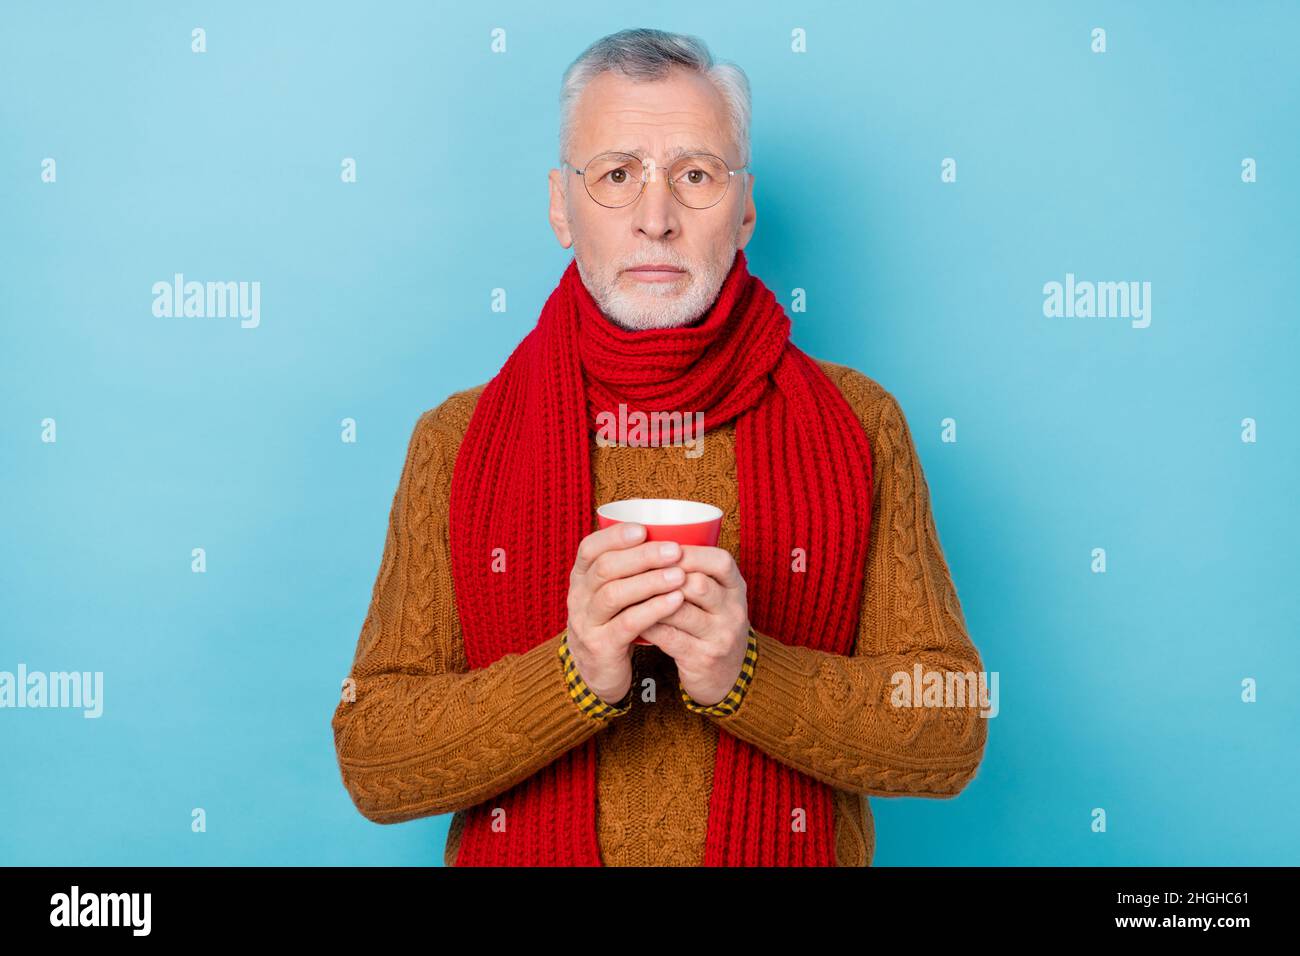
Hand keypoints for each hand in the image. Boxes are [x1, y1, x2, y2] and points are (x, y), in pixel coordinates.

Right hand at [566, 522, 685, 704]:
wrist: (598, 670)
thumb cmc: (614, 620)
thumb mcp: (613, 591)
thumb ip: (628, 568)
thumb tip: (670, 533)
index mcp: (581, 578)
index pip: (589, 548)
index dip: (615, 536)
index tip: (643, 529)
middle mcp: (578, 597)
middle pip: (605, 568)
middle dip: (642, 557)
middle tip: (675, 550)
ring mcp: (586, 623)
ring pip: (614, 595)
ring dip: (650, 582)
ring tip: (680, 575)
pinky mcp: (600, 647)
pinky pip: (627, 624)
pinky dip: (652, 610)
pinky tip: (675, 601)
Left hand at [638, 545, 749, 707]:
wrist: (726, 676)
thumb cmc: (712, 624)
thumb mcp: (716, 596)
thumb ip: (695, 571)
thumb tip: (652, 542)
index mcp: (736, 588)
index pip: (720, 561)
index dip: (689, 552)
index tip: (659, 548)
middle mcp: (734, 610)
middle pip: (697, 584)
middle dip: (662, 575)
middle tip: (634, 570)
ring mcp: (720, 636)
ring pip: (679, 610)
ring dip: (649, 599)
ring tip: (626, 590)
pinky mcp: (702, 658)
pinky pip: (669, 636)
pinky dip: (647, 623)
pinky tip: (630, 616)